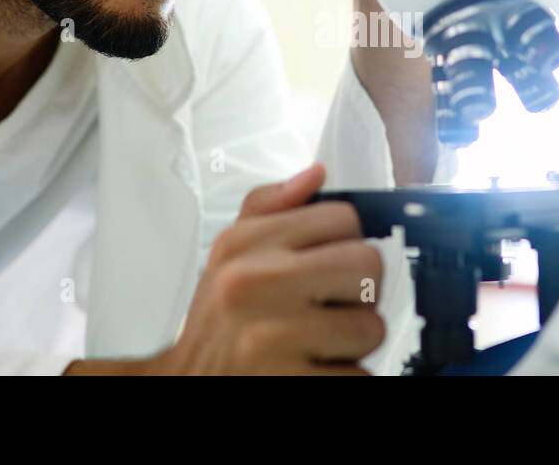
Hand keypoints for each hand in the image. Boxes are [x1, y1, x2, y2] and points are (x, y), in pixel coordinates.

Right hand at [151, 163, 383, 374]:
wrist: (186, 384)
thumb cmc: (217, 324)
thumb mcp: (227, 256)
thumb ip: (270, 208)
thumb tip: (316, 174)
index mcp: (243, 245)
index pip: (342, 218)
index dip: (345, 244)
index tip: (327, 268)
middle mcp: (254, 284)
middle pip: (368, 265)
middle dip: (360, 292)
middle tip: (331, 308)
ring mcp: (271, 337)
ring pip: (372, 326)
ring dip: (354, 343)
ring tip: (319, 344)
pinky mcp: (288, 383)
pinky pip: (360, 375)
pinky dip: (347, 376)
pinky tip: (317, 369)